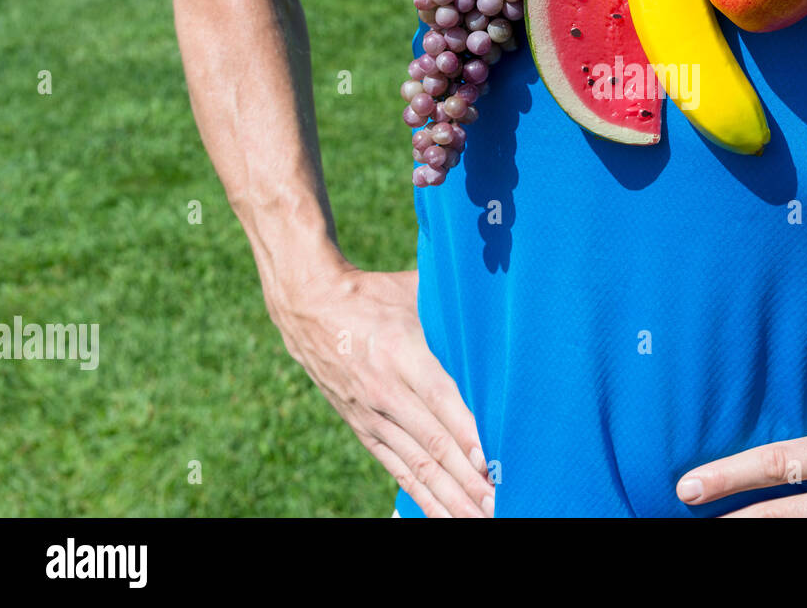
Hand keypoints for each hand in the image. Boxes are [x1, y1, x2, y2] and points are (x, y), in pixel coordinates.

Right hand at [265, 262, 493, 516]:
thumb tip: (497, 293)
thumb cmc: (373, 293)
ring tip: (478, 516)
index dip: (465, 433)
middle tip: (496, 503)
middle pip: (432, 443)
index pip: (440, 400)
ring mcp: (371, 415)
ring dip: (448, 495)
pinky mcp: (362, 428)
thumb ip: (453, 300)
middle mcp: (385, 392)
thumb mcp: (413, 289)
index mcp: (401, 353)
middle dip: (466, 479)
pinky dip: (419, 494)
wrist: (308, 306)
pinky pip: (395, 468)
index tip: (489, 461)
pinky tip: (442, 513)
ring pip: (416, 464)